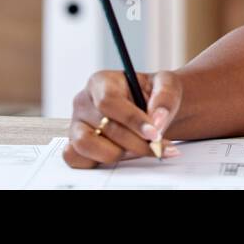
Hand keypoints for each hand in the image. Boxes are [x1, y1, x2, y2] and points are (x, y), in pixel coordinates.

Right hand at [63, 70, 183, 167]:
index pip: (108, 101)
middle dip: (135, 142)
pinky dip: (100, 162)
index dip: (132, 119)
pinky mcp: (76, 145)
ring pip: (86, 145)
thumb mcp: (167, 84)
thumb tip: (156, 121)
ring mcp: (77, 125)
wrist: (152, 109)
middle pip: (103, 127)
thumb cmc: (154, 93)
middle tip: (158, 148)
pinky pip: (77, 160)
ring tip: (140, 149)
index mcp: (101, 81)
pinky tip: (123, 156)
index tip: (154, 133)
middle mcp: (84, 102)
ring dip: (118, 153)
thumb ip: (165, 98)